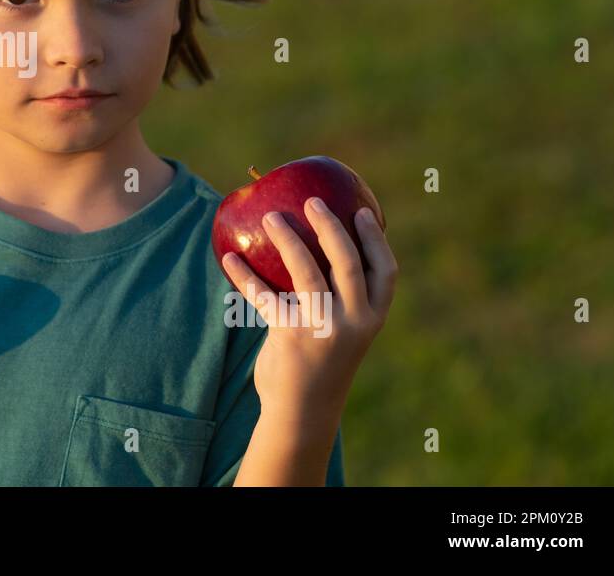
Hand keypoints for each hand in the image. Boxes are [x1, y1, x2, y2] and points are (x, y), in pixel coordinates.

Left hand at [220, 198, 397, 429]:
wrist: (303, 412)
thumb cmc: (322, 363)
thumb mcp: (344, 333)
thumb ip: (342, 300)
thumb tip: (322, 251)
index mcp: (372, 318)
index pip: (385, 272)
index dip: (375, 239)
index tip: (362, 212)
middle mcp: (354, 322)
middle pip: (348, 262)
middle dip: (331, 227)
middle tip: (311, 201)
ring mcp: (323, 329)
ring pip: (307, 271)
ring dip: (287, 239)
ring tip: (271, 216)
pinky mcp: (290, 336)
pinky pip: (264, 296)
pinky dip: (244, 275)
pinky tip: (228, 258)